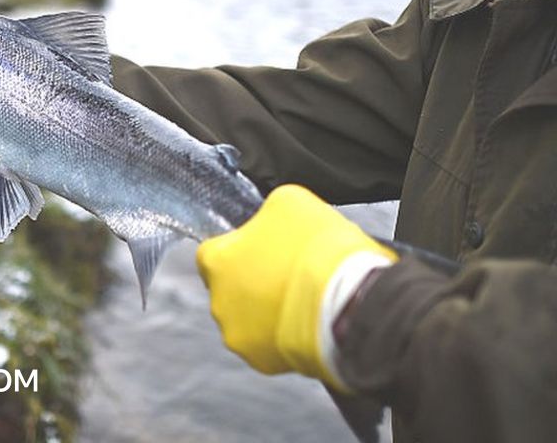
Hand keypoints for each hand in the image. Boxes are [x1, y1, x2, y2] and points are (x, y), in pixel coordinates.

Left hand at [195, 184, 395, 391]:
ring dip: (268, 309)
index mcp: (216, 261)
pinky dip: (284, 335)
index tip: (265, 246)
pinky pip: (268, 344)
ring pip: (248, 318)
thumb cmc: (318, 248)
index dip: (241, 246)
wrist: (351, 302)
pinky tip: (308, 320)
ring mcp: (238, 334)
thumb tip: (269, 222)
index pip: (213, 251)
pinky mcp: (262, 361)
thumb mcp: (290, 202)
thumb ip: (267, 213)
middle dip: (255, 280)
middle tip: (290, 272)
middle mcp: (218, 302)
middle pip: (231, 287)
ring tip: (304, 298)